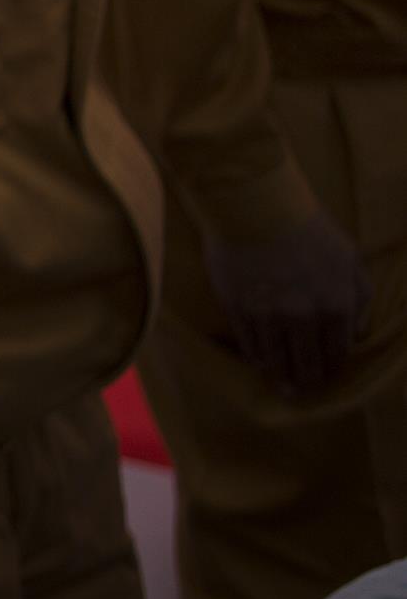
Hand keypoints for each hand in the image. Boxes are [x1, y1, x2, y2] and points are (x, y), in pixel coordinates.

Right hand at [206, 211, 371, 397]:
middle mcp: (304, 318)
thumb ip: (360, 296)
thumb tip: (359, 330)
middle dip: (308, 380)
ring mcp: (268, 316)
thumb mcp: (349, 257)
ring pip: (276, 359)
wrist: (255, 206)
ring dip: (280, 377)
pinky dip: (255, 357)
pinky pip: (248, 342)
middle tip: (305, 391)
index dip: (334, 368)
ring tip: (282, 388)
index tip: (329, 376)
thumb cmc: (308, 228)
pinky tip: (258, 363)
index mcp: (336, 305)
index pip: (338, 351)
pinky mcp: (237, 309)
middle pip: (307, 363)